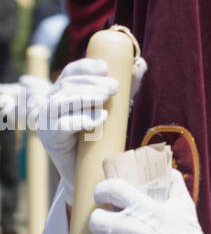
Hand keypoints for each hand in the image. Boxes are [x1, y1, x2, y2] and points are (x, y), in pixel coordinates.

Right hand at [31, 59, 118, 183]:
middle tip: (114, 87)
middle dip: (92, 83)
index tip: (105, 68)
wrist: (90, 168)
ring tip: (105, 98)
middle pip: (67, 85)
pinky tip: (99, 118)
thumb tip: (141, 64)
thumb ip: (127, 86)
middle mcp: (49, 104)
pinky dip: (82, 119)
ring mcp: (46, 121)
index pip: (71, 72)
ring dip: (85, 97)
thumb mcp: (115, 105)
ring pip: (61, 102)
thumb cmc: (102, 133)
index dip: (86, 67)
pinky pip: (61, 126)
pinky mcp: (49, 139)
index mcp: (63, 91)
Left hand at [88, 169, 210, 233]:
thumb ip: (175, 185)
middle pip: (95, 219)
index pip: (110, 189)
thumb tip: (168, 171)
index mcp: (142, 207)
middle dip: (101, 220)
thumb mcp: (185, 206)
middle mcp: (126, 226)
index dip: (103, 190)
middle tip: (110, 223)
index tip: (104, 195)